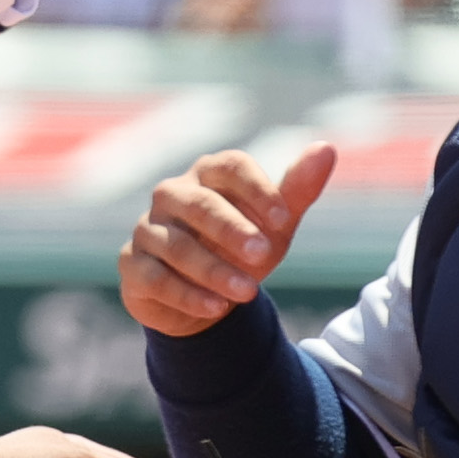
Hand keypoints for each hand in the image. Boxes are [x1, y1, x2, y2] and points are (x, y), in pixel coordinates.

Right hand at [119, 141, 337, 336]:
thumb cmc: (242, 249)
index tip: (283, 220)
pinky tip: (216, 308)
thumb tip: (326, 148)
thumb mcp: (275, 225)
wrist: (205, 299)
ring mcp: (147, 229)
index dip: (257, 190)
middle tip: (263, 255)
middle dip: (232, 230)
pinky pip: (154, 277)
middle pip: (199, 204)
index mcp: (208, 174)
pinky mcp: (132, 265)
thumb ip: (297, 190)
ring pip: (176, 245)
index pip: (230, 166)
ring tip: (248, 292)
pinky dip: (186, 295)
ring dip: (213, 270)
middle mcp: (172, 194)